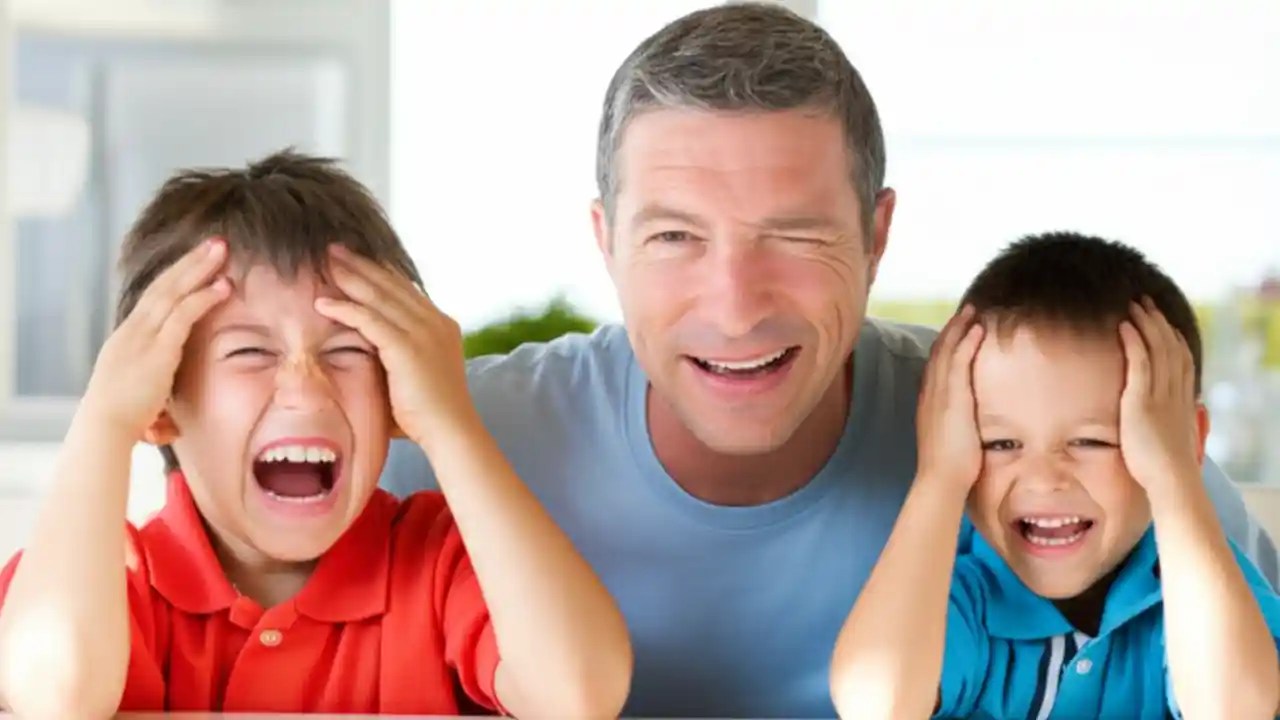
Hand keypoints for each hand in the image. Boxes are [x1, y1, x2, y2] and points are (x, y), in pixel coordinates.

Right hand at [81, 238, 230, 439]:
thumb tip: (166, 410)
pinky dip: (203, 297)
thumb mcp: (138, 392)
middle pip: (163, 285)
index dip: (176, 276)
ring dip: (199, 268)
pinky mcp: (157, 350)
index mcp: (127, 337)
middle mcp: (133, 330)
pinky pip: (183, 315)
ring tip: (221, 248)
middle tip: (214, 241)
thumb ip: (153, 387)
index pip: (153, 297)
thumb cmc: (119, 420)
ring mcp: (143, 337)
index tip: (195, 260)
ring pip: (173, 292)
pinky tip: (223, 285)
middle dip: (189, 261)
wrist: (103, 428)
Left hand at [314, 244, 474, 449]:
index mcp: (441, 325)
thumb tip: (367, 354)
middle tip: (334, 248)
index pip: (406, 289)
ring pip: (380, 296)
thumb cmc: (430, 415)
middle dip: (361, 265)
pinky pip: (369, 320)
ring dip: (350, 277)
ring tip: (325, 263)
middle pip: (392, 284)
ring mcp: (423, 332)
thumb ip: (398, 357)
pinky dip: (344, 309)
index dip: (380, 272)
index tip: (356, 260)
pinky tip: (322, 303)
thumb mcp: (417, 374)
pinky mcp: (407, 347)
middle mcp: (435, 322)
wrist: (451, 431)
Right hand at [916, 305, 985, 489]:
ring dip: (959, 329)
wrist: (940, 479)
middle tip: (964, 311)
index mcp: (928, 402)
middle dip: (951, 330)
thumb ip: (954, 426)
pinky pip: (959, 362)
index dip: (945, 346)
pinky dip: (966, 342)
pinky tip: (977, 329)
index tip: (956, 331)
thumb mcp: (948, 439)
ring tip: (971, 312)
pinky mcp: (952, 397)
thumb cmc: (947, 468)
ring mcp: (938, 394)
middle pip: (938, 352)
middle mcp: (929, 393)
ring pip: (946, 352)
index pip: (935, 366)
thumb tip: (966, 425)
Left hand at [1118, 297, 1201, 490]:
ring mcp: (1159, 396)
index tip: (1163, 322)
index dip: (1172, 337)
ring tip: (1132, 305)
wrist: (1172, 482)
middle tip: (1144, 302)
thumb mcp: (1171, 440)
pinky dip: (1133, 342)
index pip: (1181, 359)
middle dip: (1157, 322)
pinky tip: (1123, 326)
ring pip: (1156, 349)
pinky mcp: (1141, 402)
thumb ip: (1169, 425)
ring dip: (1144, 324)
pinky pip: (1139, 363)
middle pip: (1170, 347)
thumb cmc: (1167, 470)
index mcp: (1182, 400)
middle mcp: (1174, 392)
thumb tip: (1168, 422)